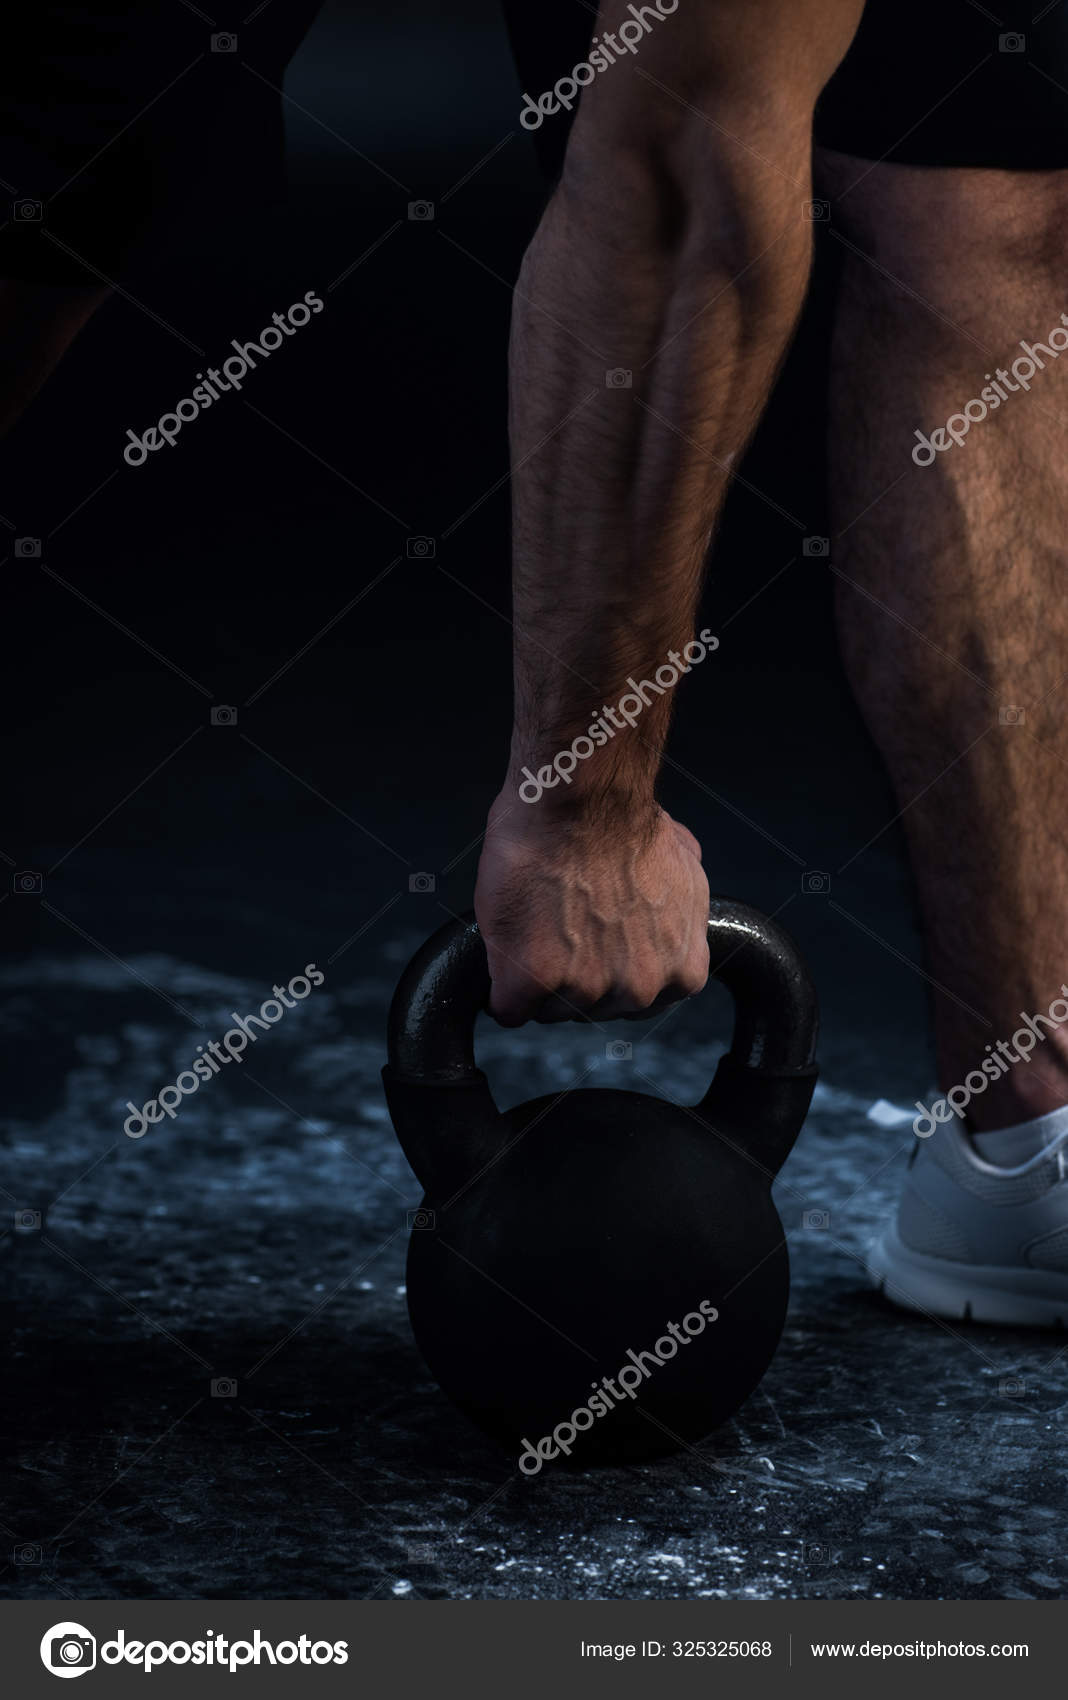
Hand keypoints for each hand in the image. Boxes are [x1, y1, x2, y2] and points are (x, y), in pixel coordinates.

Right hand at [473, 791, 709, 1025]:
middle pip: (593, 1007)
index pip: (637, 1000)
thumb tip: (676, 893)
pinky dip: (499, 989)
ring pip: (550, 1010)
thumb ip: (679, 906)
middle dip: (575, 973)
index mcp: (682, 970)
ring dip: (536, 977)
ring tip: (534, 924)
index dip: (609, 968)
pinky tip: (504, 952)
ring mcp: (585, 988)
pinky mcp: (532, 980)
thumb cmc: (623, 820)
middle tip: (560, 925)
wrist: (580, 800)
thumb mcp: (685, 867)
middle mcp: (639, 989)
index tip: (593, 945)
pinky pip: (508, 1009)